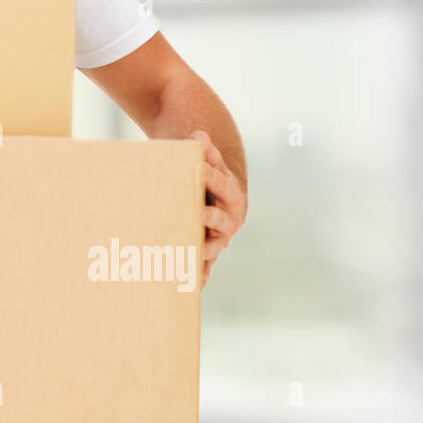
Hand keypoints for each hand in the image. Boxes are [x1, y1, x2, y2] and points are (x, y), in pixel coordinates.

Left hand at [188, 129, 246, 287]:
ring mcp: (218, 238)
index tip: (197, 169)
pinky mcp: (207, 253)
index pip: (220, 182)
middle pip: (219, 218)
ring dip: (203, 251)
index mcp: (230, 193)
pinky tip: (192, 287)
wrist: (216, 200)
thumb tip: (198, 135)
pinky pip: (205, 268)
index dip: (209, 175)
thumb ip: (204, 150)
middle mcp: (228, 219)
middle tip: (198, 213)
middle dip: (209, 216)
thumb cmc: (208, 177)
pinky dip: (200, 277)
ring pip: (212, 246)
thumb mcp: (207, 162)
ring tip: (193, 254)